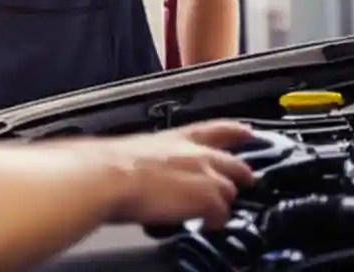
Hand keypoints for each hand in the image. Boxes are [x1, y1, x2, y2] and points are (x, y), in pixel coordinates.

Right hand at [103, 121, 255, 229]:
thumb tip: (137, 169)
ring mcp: (205, 175)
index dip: (235, 130)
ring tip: (213, 212)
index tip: (247, 132)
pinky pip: (222, 214)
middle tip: (246, 179)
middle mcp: (195, 153)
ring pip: (230, 190)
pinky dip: (215, 221)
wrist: (106, 177)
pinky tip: (207, 225)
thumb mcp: (132, 153)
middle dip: (241, 173)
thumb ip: (147, 159)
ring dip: (224, 201)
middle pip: (234, 163)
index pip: (215, 129)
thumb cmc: (108, 165)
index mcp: (175, 138)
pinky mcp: (208, 198)